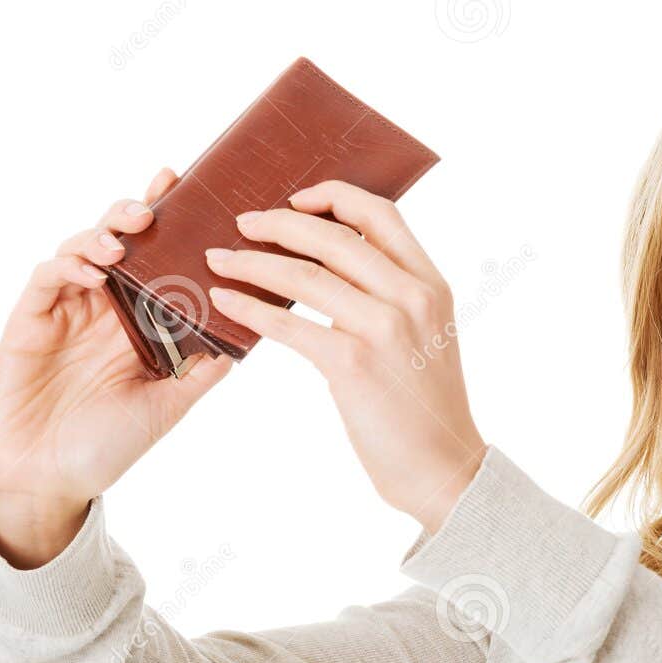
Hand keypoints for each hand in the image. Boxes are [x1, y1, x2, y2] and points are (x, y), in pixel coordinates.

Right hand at [0, 167, 234, 566]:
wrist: (45, 482)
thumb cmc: (104, 447)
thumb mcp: (166, 408)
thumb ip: (199, 373)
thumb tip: (248, 341)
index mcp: (141, 322)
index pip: (161, 261)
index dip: (175, 224)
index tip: (197, 193)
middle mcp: (106, 308)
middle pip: (121, 241)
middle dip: (138, 213)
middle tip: (157, 203)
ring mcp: (66, 311)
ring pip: (82, 248)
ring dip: (103, 235)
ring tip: (124, 240)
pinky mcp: (30, 321)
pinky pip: (47, 278)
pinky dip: (69, 266)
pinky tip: (94, 272)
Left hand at [202, 181, 486, 533]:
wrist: (442, 466)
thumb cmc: (426, 407)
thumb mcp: (426, 336)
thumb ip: (394, 298)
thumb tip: (336, 271)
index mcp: (431, 285)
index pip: (381, 215)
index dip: (335, 196)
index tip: (297, 198)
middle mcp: (412, 298)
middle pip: (335, 238)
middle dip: (280, 223)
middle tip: (243, 222)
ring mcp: (384, 329)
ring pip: (305, 275)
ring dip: (252, 261)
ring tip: (219, 259)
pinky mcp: (353, 364)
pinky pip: (288, 323)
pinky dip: (250, 308)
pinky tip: (225, 301)